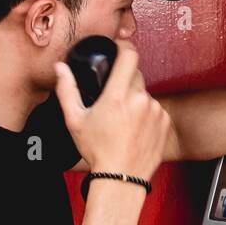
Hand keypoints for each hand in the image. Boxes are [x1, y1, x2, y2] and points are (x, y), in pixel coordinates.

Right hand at [53, 42, 168, 182]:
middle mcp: (140, 99)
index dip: (124, 46)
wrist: (121, 178)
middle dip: (124, 81)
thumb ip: (67, 90)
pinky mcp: (165, 121)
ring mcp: (155, 110)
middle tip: (113, 100)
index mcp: (117, 95)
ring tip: (124, 121)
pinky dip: (146, 114)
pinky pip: (155, 108)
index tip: (119, 47)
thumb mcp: (75, 120)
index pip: (129, 55)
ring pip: (144, 93)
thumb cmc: (97, 151)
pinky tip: (135, 129)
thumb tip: (61, 68)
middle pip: (135, 75)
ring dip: (136, 100)